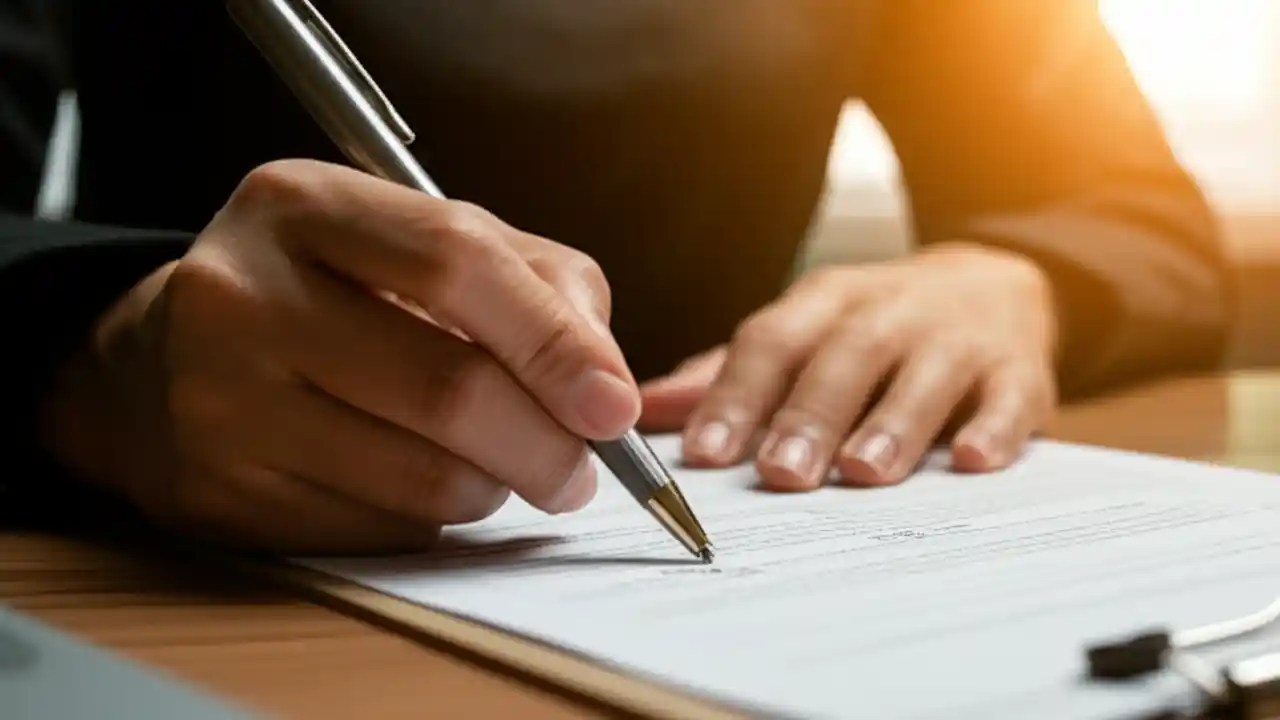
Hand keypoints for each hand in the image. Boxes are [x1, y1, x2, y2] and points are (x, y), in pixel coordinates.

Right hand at [42, 160, 638, 552]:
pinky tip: (416, 482)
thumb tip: (607, 383)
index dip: (554, 340)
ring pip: (422, 479)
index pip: (455, 262)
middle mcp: (241, 296)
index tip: (615, 405)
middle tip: (581, 469)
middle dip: (545, 444)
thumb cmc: (330, 293)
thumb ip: (535, 282)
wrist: (161, 364)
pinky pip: (380, 532)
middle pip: (445, 388)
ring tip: (498, 467)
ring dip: (494, 487)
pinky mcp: (220, 497)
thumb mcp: (419, 243)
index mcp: (301, 205)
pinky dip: (431, 519)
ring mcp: (219, 403)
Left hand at [640, 243, 1057, 488]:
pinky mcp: (1019, 369)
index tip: (703, 455)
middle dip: (810, 416)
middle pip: (844, 357)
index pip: (771, 342)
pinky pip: (1010, 395)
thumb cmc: (878, 326)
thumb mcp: (806, 333)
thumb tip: (649, 410)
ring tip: (865, 472)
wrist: (997, 284)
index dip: (735, 397)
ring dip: (894, 423)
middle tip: (781, 474)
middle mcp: (890, 310)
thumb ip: (733, 375)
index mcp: (826, 302)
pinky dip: (995, 427)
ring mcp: (958, 337)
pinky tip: (973, 460)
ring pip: (923, 373)